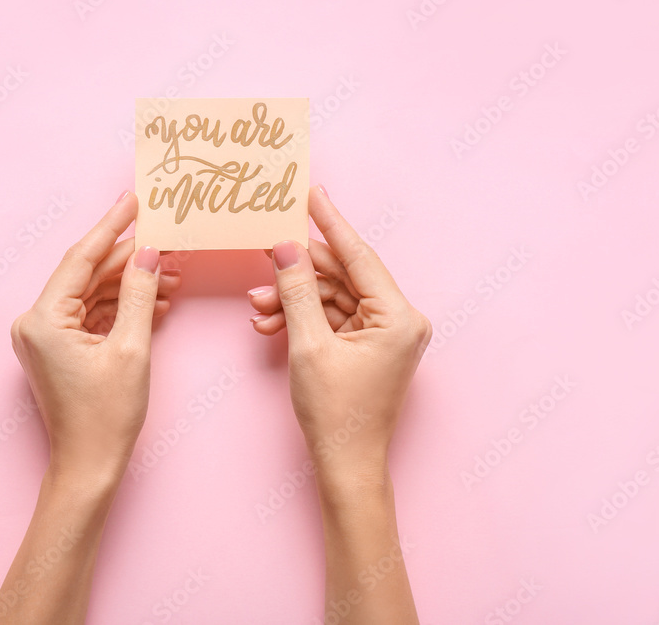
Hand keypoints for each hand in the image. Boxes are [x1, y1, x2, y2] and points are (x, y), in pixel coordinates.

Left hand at [9, 191, 180, 480]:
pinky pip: (93, 315)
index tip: (134, 200)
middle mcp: (36, 322)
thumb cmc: (106, 416)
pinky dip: (122, 307)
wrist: (89, 466)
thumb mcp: (132, 348)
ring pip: (94, 294)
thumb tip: (150, 254)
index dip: (112, 226)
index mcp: (43, 318)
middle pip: (88, 274)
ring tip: (172, 274)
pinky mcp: (60, 349)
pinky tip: (157, 300)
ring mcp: (46, 336)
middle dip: (130, 259)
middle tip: (166, 240)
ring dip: (131, 284)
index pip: (82, 257)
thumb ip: (141, 293)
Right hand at [249, 185, 431, 484]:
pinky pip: (334, 318)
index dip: (330, 223)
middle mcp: (400, 320)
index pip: (359, 256)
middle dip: (299, 271)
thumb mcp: (308, 345)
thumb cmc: (336, 413)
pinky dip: (303, 318)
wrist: (345, 465)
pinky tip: (271, 321)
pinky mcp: (370, 346)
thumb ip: (297, 290)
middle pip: (343, 276)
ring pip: (334, 297)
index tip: (311, 193)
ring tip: (259, 304)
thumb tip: (286, 247)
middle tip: (266, 253)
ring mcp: (386, 334)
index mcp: (398, 316)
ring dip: (295, 298)